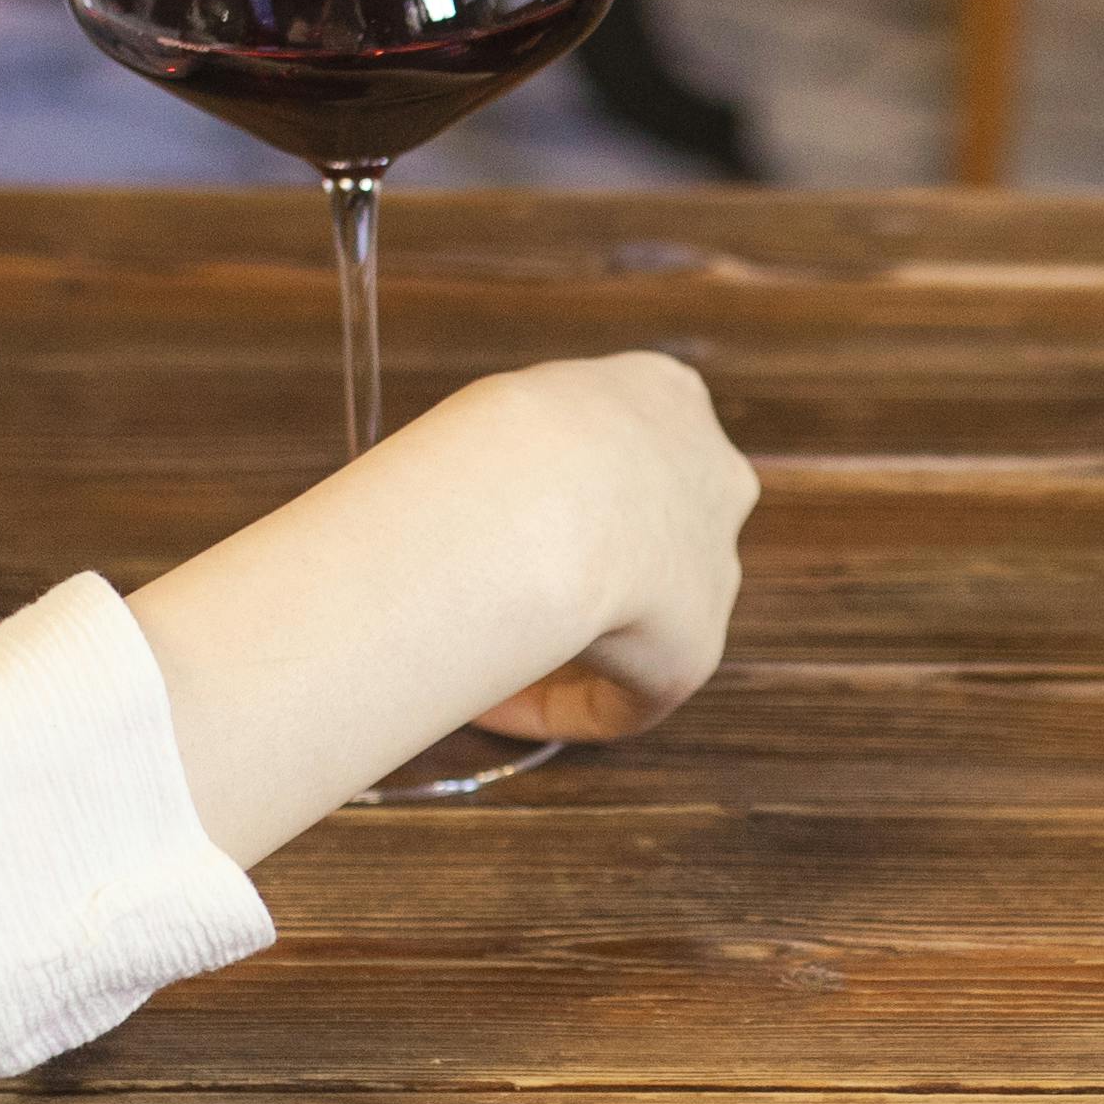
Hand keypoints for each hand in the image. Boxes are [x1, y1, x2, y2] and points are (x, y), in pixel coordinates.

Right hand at [133, 346, 762, 859]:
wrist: (556, 497)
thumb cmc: (495, 444)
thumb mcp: (485, 414)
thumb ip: (473, 451)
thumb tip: (393, 495)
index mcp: (662, 396)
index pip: (624, 450)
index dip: (554, 501)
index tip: (480, 538)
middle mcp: (708, 476)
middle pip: (649, 535)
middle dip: (577, 576)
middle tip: (487, 610)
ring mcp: (711, 565)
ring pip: (638, 617)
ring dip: (567, 645)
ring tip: (479, 674)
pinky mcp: (691, 647)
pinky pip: (624, 689)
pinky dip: (562, 703)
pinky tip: (493, 708)